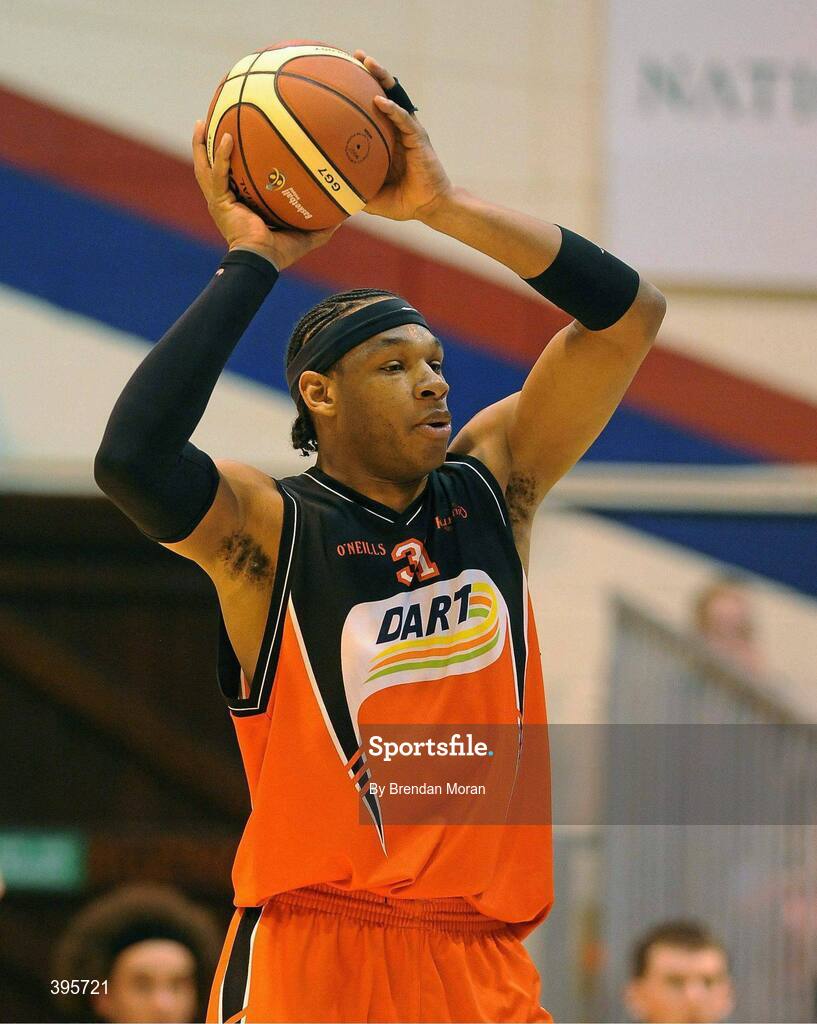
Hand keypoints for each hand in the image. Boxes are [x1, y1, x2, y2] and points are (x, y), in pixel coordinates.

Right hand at [191, 120, 339, 270]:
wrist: (261, 260)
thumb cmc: (278, 253)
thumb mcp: (303, 236)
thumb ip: (322, 226)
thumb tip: (345, 216)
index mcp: (238, 206)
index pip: (231, 179)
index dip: (229, 162)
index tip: (234, 140)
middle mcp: (225, 201)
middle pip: (210, 168)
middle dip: (206, 147)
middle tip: (208, 124)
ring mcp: (218, 201)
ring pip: (203, 167)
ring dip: (201, 145)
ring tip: (201, 122)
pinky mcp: (218, 202)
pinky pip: (217, 173)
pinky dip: (220, 155)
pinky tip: (225, 137)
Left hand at [353, 51, 452, 221]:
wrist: (428, 208)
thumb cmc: (403, 201)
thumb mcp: (372, 196)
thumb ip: (353, 190)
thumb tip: (327, 195)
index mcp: (386, 139)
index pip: (372, 108)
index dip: (360, 89)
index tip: (342, 73)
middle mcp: (397, 129)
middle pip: (383, 93)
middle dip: (370, 73)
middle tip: (355, 55)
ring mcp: (409, 131)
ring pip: (395, 98)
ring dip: (382, 78)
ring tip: (367, 62)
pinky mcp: (419, 139)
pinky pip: (404, 120)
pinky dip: (392, 109)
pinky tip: (380, 100)